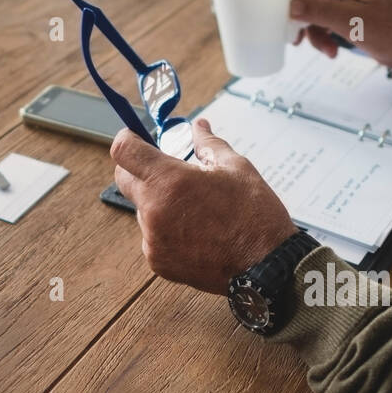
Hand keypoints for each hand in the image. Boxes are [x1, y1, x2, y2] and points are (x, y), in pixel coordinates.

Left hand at [110, 120, 296, 294]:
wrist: (267, 265)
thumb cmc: (255, 216)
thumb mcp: (236, 168)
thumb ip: (208, 144)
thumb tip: (199, 127)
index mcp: (170, 181)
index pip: (123, 151)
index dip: (127, 140)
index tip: (135, 140)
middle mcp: (154, 210)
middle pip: (124, 180)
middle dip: (140, 171)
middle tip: (168, 172)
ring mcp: (153, 239)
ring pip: (141, 210)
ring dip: (158, 204)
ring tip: (195, 210)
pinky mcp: (159, 262)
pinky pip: (152, 238)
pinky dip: (167, 231)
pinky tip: (196, 233)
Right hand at [290, 0, 391, 69]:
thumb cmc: (390, 30)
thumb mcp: (352, 21)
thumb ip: (320, 11)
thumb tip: (291, 6)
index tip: (289, 5)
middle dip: (301, 13)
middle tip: (296, 33)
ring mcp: (342, 1)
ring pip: (312, 9)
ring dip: (312, 31)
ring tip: (325, 49)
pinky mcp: (343, 17)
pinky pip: (321, 22)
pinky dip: (322, 38)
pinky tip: (331, 51)